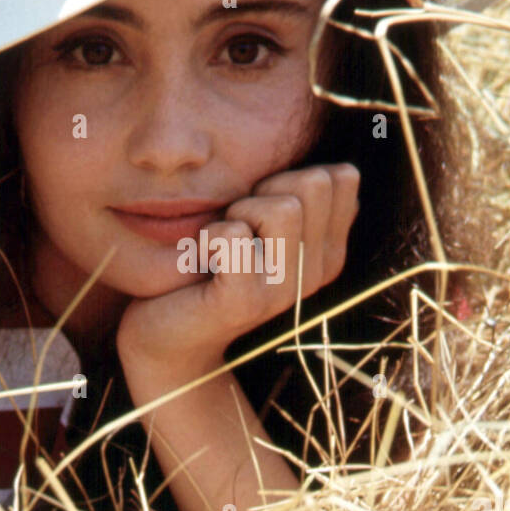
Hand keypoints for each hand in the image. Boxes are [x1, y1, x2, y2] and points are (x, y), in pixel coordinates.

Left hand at [116, 162, 360, 375]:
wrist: (168, 338)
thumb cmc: (211, 265)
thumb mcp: (264, 226)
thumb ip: (302, 200)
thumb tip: (340, 172)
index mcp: (328, 252)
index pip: (340, 177)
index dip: (290, 178)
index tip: (261, 213)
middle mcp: (317, 273)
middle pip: (316, 184)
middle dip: (265, 191)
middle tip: (237, 229)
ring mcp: (285, 291)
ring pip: (283, 207)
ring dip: (238, 213)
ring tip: (221, 247)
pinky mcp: (246, 302)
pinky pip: (234, 235)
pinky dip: (207, 237)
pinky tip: (201, 263)